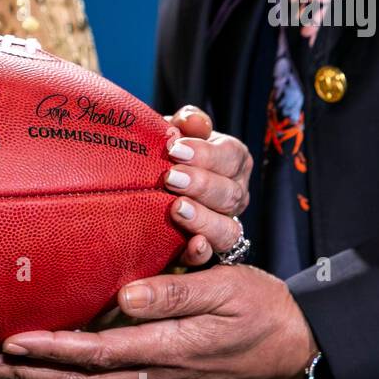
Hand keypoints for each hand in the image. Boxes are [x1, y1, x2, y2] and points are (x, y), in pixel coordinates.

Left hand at [0, 265, 315, 378]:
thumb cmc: (262, 310)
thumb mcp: (227, 289)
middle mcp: (152, 374)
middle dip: (23, 375)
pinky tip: (38, 372)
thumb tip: (126, 298)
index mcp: (166, 350)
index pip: (95, 352)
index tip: (11, 343)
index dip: (50, 349)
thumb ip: (175, 293)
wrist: (294, 347)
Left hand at [163, 105, 251, 266]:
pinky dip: (201, 252)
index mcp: (232, 162)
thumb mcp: (175, 135)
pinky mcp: (203, 251)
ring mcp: (222, 226)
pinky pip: (210, 257)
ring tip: (176, 208)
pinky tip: (191, 244)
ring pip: (228, 229)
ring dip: (203, 218)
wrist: (145, 192)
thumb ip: (186, 123)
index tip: (175, 149)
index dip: (207, 154)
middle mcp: (234, 196)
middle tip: (170, 177)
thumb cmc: (166, 155)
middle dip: (201, 185)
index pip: (232, 156)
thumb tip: (193, 121)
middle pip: (231, 194)